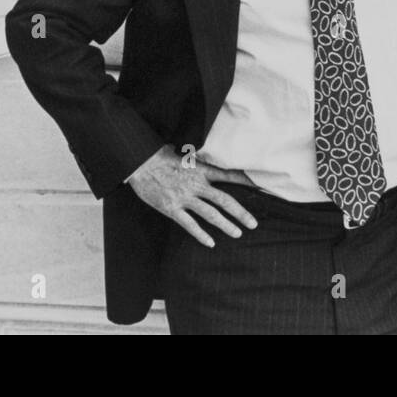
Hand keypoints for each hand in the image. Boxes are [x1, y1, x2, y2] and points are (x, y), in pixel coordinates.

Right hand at [127, 145, 258, 247]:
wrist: (139, 163)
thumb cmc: (159, 156)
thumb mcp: (182, 154)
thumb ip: (196, 160)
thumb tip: (203, 157)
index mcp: (200, 170)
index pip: (227, 175)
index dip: (244, 181)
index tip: (258, 187)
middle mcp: (196, 185)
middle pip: (224, 200)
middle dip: (241, 213)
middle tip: (253, 224)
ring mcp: (184, 198)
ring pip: (211, 214)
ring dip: (226, 225)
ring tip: (238, 233)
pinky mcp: (172, 209)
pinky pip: (190, 225)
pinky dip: (201, 235)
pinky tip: (211, 243)